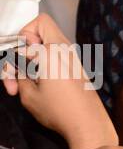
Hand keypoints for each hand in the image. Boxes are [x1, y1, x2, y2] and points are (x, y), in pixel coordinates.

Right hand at [2, 14, 116, 148]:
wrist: (87, 122)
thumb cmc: (60, 110)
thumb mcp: (28, 93)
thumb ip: (18, 73)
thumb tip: (16, 65)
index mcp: (52, 50)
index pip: (21, 40)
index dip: (10, 59)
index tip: (11, 75)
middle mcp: (64, 47)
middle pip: (38, 26)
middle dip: (22, 45)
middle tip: (17, 69)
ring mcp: (71, 54)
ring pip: (44, 41)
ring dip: (30, 56)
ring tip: (23, 82)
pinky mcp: (74, 63)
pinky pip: (53, 53)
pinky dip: (41, 62)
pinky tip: (35, 82)